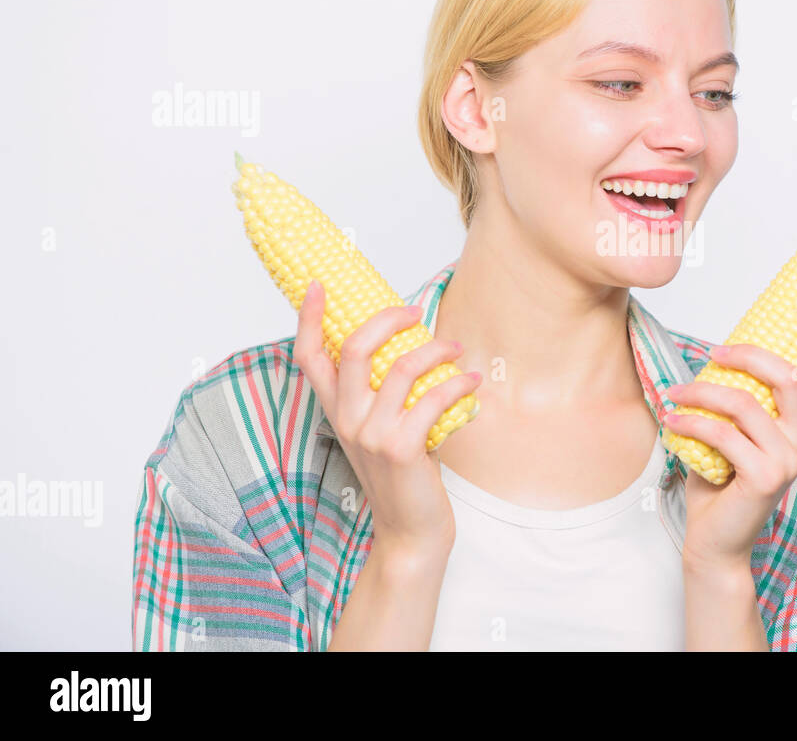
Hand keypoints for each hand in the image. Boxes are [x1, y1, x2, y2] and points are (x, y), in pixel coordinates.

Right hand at [292, 279, 480, 559]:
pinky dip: (459, 383)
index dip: (308, 318)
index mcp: (336, 411)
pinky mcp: (403, 448)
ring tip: (456, 348)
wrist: (410, 529)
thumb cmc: (402, 475)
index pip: (308, 357)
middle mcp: (348, 419)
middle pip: (355, 346)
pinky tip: (472, 382)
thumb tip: (408, 343)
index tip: (317, 284)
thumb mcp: (380, 429)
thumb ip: (381, 393)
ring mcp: (373, 434)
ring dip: (437, 349)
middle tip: (415, 311)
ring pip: (402, 366)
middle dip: (388, 317)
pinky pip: (433, 398)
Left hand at [666, 301, 796, 571]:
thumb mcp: (734, 432)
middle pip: (789, 377)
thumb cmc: (720, 483)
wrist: (714, 541)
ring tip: (676, 393)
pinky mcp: (765, 477)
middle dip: (750, 355)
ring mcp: (788, 460)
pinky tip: (673, 419)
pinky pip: (724, 434)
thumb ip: (741, 400)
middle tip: (715, 350)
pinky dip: (692, 422)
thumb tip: (719, 352)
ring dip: (703, 391)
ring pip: (745, 403)